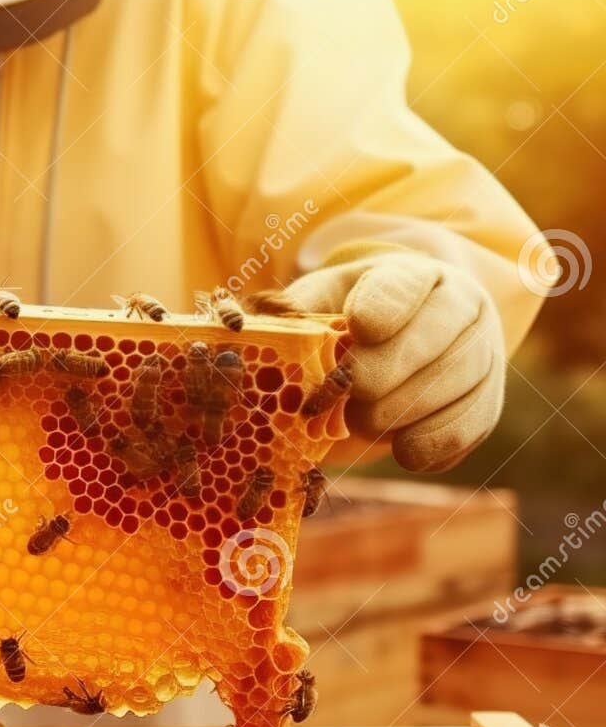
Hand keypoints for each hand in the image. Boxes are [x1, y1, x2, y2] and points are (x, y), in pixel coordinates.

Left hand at [269, 246, 503, 472]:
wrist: (392, 354)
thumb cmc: (342, 326)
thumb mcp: (316, 306)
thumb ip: (291, 314)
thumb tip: (241, 325)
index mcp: (413, 275)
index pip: (407, 284)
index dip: (384, 308)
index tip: (358, 329)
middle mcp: (460, 308)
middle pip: (436, 338)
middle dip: (386, 372)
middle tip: (348, 392)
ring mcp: (482, 355)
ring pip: (457, 384)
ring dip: (403, 411)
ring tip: (361, 422)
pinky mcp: (485, 404)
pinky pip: (468, 427)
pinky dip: (432, 443)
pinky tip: (402, 450)